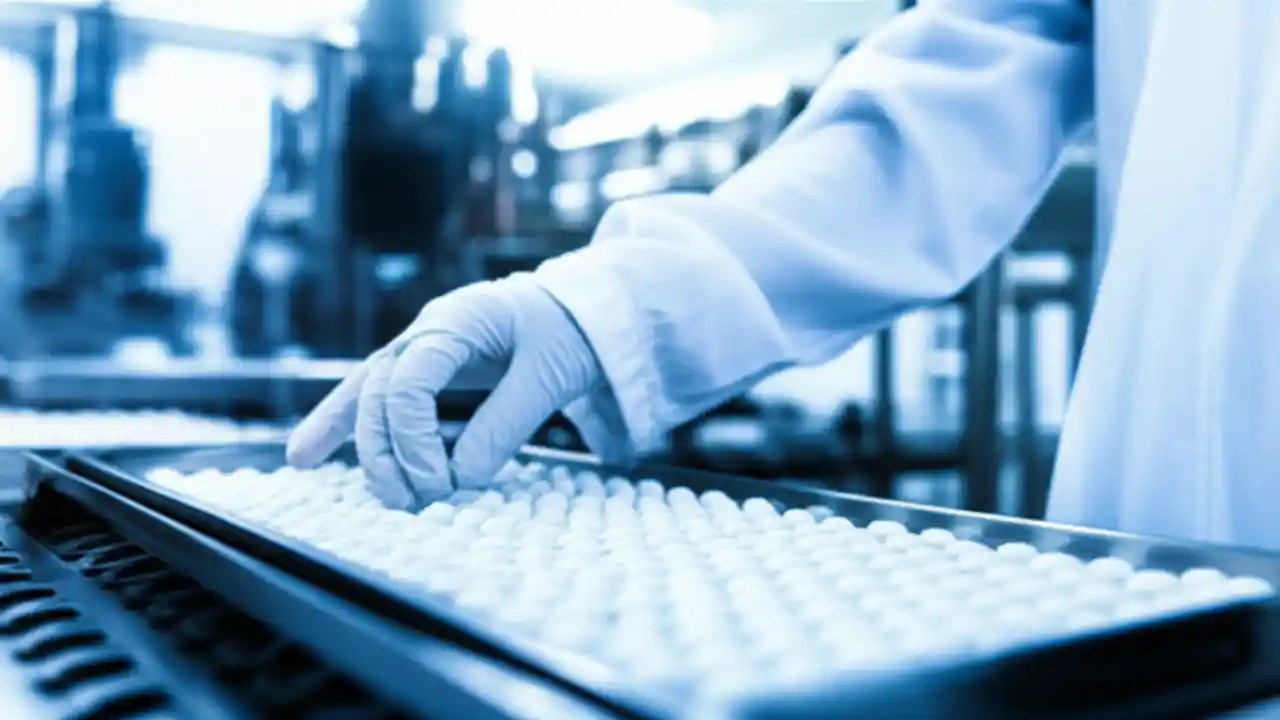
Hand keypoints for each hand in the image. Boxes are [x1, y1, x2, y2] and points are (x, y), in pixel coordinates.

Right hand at [286, 275, 606, 508]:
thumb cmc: (568, 333)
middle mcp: (426, 331)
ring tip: (385, 497)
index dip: (414, 438)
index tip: (440, 482)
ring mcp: (418, 348)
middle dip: (389, 453)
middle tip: (420, 500)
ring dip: (364, 450)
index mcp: (458, 321)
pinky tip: (307, 457)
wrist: (579, 308)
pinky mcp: (420, 370)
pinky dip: (343, 426)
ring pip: (366, 395)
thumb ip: (505, 424)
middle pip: (379, 393)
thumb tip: (460, 479)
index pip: (410, 381)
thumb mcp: (550, 377)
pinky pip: (373, 398)